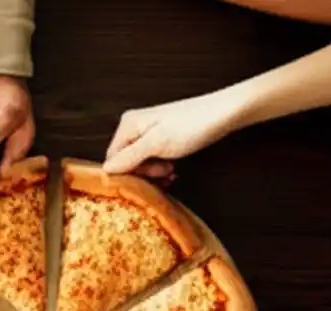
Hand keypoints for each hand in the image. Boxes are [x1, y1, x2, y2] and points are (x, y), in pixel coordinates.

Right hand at [102, 91, 241, 176]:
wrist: (225, 113)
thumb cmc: (193, 125)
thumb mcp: (156, 143)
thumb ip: (128, 158)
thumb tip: (105, 171)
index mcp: (128, 126)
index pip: (112, 160)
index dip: (127, 173)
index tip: (147, 177)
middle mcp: (134, 127)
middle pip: (125, 162)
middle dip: (143, 173)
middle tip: (163, 171)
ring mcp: (148, 132)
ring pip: (140, 163)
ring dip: (154, 172)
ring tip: (170, 170)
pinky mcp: (162, 138)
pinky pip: (152, 159)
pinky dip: (161, 167)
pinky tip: (172, 169)